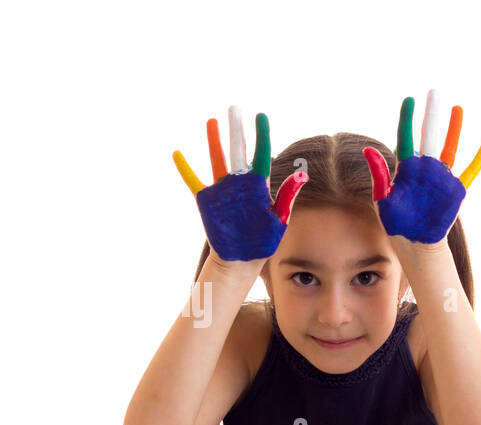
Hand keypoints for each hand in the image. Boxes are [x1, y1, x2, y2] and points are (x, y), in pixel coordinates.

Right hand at [173, 106, 306, 261]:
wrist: (242, 260)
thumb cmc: (263, 242)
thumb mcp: (279, 219)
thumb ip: (287, 196)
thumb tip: (302, 175)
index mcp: (259, 186)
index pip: (261, 155)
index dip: (262, 136)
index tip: (261, 116)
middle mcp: (240, 184)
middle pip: (238, 151)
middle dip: (236, 130)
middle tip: (234, 108)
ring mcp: (222, 190)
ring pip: (217, 160)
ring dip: (214, 141)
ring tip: (212, 121)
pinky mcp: (207, 201)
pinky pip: (193, 181)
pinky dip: (185, 169)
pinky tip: (178, 154)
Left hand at [364, 90, 480, 245]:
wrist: (415, 242)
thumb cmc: (396, 222)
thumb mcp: (383, 198)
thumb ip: (379, 174)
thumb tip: (369, 149)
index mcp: (405, 168)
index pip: (406, 137)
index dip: (407, 119)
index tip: (409, 100)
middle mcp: (425, 168)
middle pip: (430, 136)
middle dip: (433, 115)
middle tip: (435, 92)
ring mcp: (441, 178)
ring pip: (449, 148)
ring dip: (454, 129)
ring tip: (457, 108)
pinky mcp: (455, 191)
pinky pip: (469, 173)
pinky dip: (477, 161)